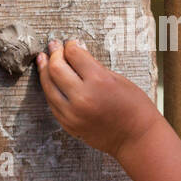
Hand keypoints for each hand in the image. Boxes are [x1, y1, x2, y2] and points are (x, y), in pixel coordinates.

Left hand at [37, 39, 161, 156]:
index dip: (70, 45)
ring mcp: (72, 113)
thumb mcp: (118, 79)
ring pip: (47, 86)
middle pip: (55, 67)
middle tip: (54, 46)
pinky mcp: (68, 124)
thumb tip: (75, 53)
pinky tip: (50, 80)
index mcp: (99, 81)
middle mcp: (82, 97)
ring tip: (43, 59)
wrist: (137, 138)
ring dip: (44, 70)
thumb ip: (94, 67)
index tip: (71, 43)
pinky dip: (49, 88)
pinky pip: (51, 102)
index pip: (74, 54)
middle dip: (54, 53)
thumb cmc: (134, 107)